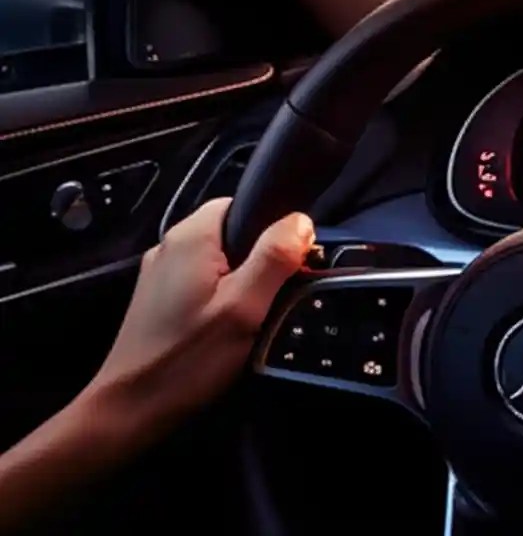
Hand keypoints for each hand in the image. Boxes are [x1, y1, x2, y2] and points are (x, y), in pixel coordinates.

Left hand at [85, 198, 313, 434]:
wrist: (130, 409)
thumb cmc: (188, 358)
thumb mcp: (244, 307)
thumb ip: (274, 259)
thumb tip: (302, 221)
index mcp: (191, 236)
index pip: (241, 204)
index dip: (274, 226)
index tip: (293, 262)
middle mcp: (170, 246)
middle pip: (232, 233)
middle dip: (261, 260)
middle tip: (278, 296)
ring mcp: (160, 274)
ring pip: (219, 261)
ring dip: (243, 282)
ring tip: (257, 316)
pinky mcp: (157, 300)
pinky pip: (203, 283)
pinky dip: (223, 298)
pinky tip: (230, 329)